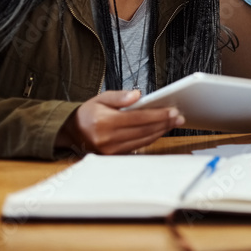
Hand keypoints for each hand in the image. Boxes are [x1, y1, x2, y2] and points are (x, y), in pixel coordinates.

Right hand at [56, 90, 183, 153]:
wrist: (71, 132)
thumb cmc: (88, 113)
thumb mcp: (100, 98)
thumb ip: (119, 96)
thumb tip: (137, 95)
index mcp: (105, 122)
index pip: (139, 118)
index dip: (158, 115)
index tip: (173, 111)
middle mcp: (108, 139)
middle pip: (144, 130)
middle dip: (164, 123)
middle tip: (179, 117)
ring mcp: (111, 150)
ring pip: (143, 140)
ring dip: (161, 131)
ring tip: (173, 123)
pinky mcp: (113, 156)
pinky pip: (138, 146)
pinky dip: (151, 138)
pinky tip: (159, 130)